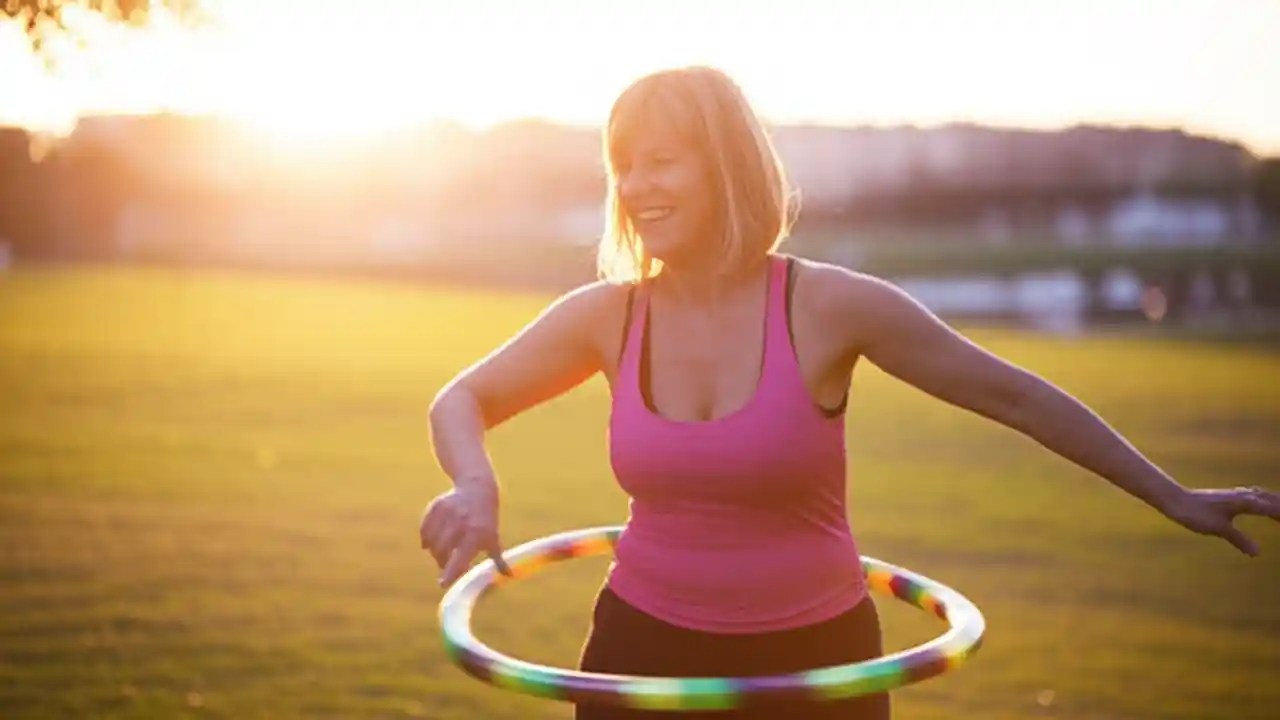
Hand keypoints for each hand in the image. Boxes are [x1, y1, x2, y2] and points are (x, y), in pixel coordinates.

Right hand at [420, 479, 512, 588]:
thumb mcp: (494, 537)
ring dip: (434, 552)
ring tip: (441, 553)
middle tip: (446, 566)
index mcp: (477, 534)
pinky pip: (424, 528)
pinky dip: (426, 538)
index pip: (460, 558)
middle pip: (442, 552)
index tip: (443, 584)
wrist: (477, 488)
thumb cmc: (487, 519)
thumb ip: (498, 559)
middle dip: (442, 563)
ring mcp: (447, 514)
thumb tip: (509, 576)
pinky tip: (431, 541)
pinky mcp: (436, 506)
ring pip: (431, 542)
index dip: (451, 573)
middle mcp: (461, 524)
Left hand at [1164, 485, 1279, 555]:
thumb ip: (1240, 539)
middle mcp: (1244, 495)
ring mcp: (1236, 494)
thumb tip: (1258, 553)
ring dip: (1276, 502)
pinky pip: (1254, 497)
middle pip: (1272, 500)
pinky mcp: (1229, 496)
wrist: (1177, 500)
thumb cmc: (1197, 514)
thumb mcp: (1220, 529)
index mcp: (1246, 502)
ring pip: (1263, 496)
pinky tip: (1259, 504)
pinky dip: (1264, 501)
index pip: (1274, 508)